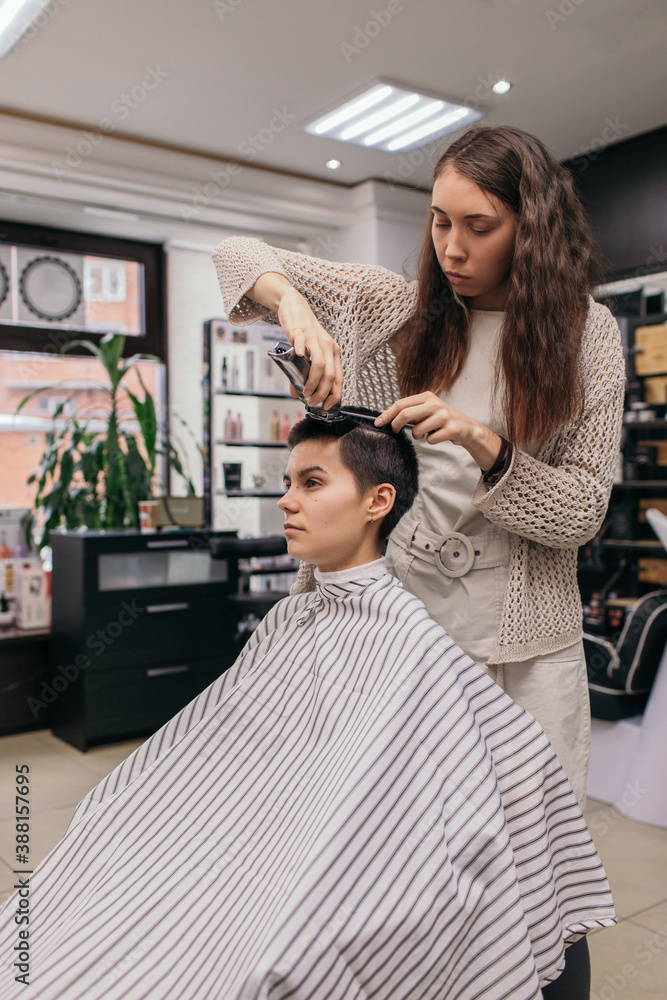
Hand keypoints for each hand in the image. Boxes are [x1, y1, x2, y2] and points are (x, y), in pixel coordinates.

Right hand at [277, 288, 342, 408]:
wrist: (296, 308)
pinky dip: (301, 351)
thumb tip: (297, 394)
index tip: (327, 406)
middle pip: (330, 375)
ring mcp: (315, 339)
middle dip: (322, 393)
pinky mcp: (301, 331)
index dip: (335, 395)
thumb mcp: (306, 356)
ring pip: (319, 364)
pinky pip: (303, 342)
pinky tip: (298, 357)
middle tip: (312, 401)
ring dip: (313, 381)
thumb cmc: (303, 334)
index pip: (339, 378)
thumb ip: (303, 375)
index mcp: (333, 353)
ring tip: (305, 391)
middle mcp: (328, 346)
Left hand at [375, 392, 502, 469]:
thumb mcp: (427, 410)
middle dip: (396, 425)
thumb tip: (386, 416)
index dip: (387, 414)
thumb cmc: (442, 419)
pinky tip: (438, 436)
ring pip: (417, 431)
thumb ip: (410, 411)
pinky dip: (430, 441)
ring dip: (417, 436)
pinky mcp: (451, 429)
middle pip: (405, 414)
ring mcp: (444, 416)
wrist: (467, 427)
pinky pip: (430, 440)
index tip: (378, 423)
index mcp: (427, 397)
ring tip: (426, 433)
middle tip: (394, 431)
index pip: (401, 404)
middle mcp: (435, 404)